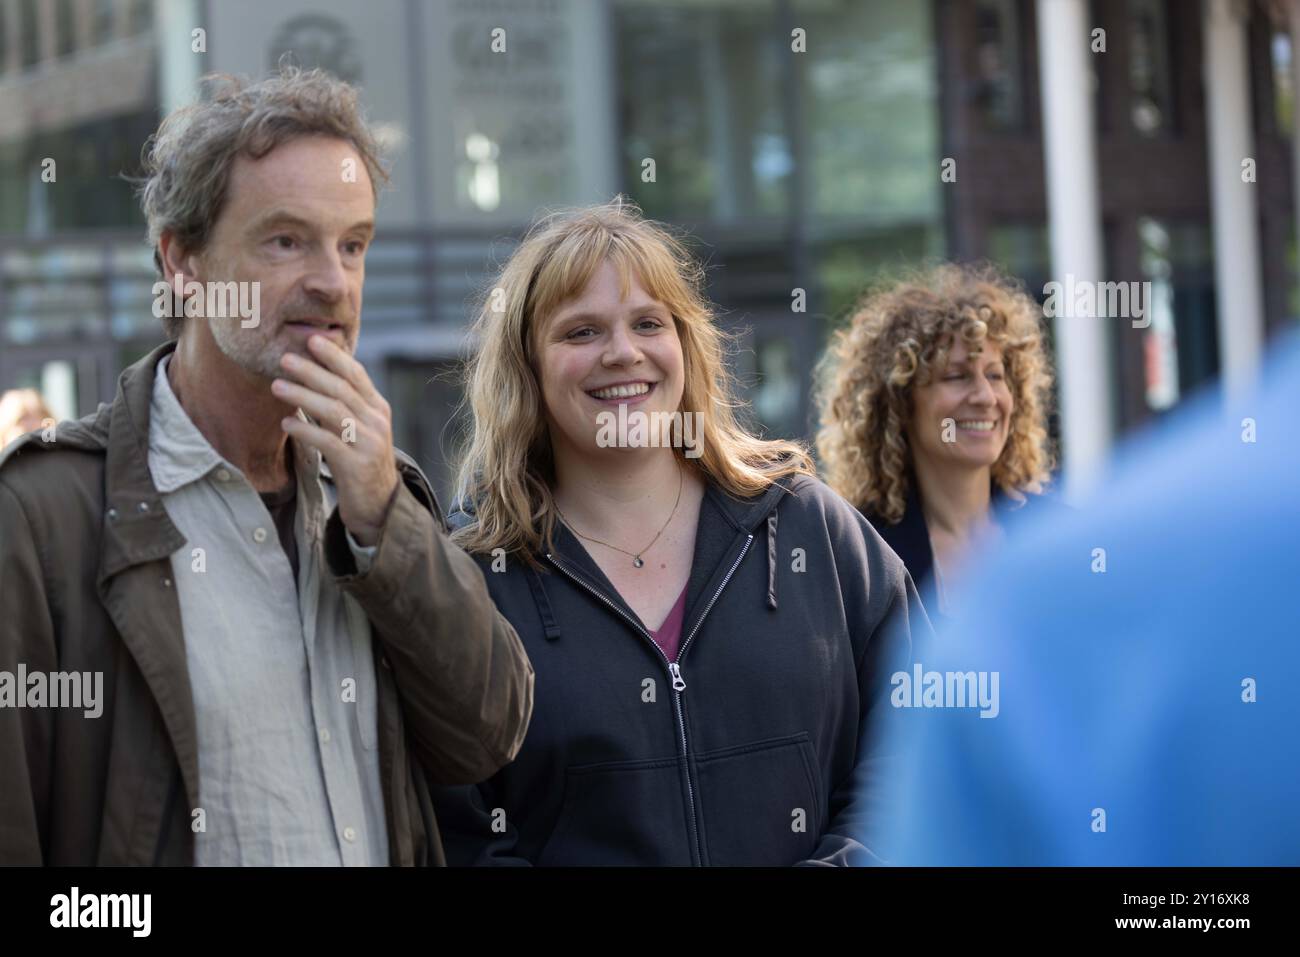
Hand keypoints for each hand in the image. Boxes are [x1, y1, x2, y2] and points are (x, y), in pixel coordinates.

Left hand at [272, 335, 398, 546]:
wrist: (379, 504)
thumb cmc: (361, 462)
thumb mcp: (360, 429)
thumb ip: (345, 405)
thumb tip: (313, 376)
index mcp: (377, 408)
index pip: (356, 374)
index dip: (334, 356)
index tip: (312, 339)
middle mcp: (376, 422)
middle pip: (342, 389)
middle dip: (312, 371)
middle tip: (285, 358)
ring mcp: (369, 443)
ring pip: (334, 412)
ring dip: (303, 397)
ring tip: (277, 387)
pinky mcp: (357, 466)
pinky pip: (327, 442)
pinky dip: (305, 431)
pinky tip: (286, 424)